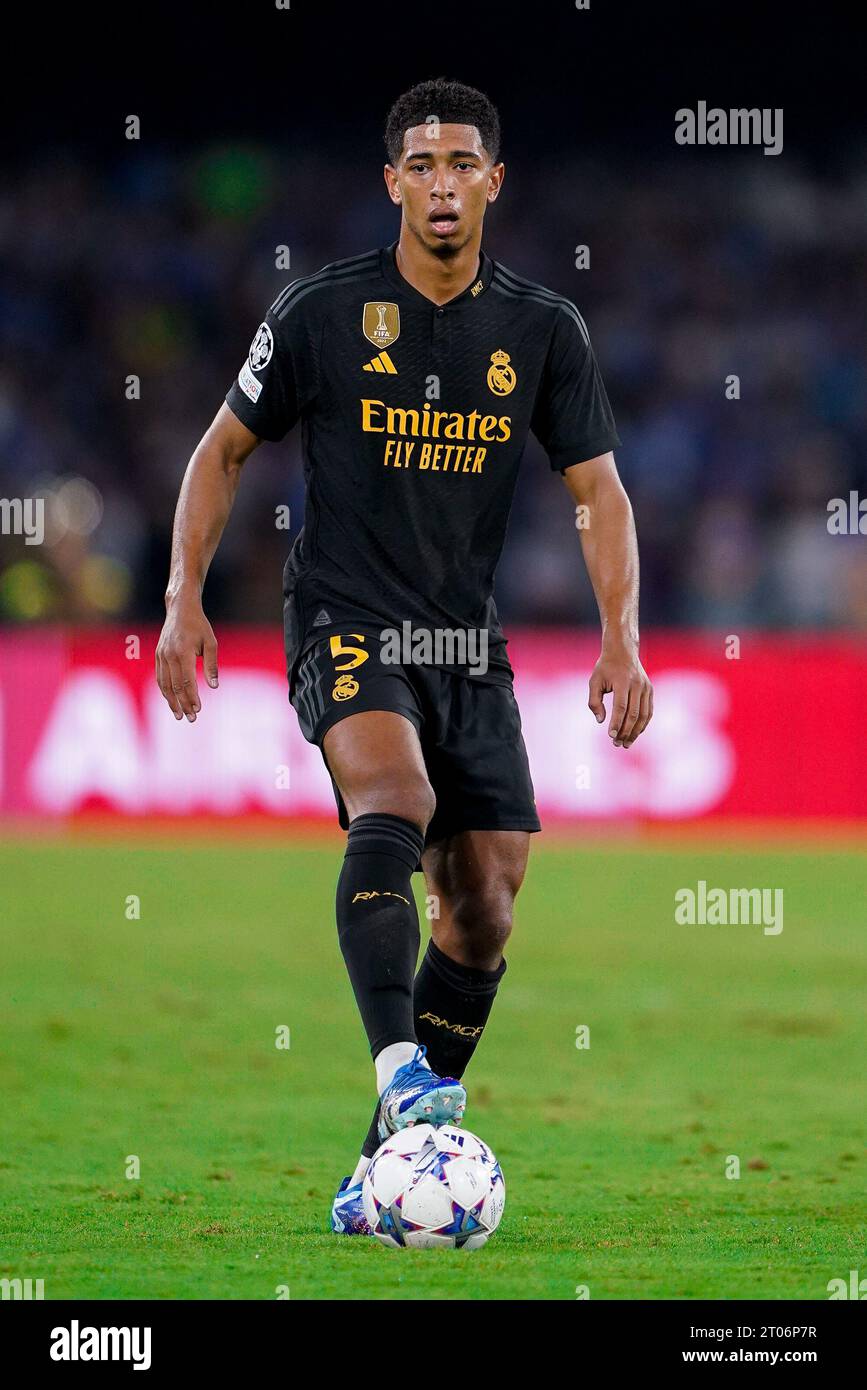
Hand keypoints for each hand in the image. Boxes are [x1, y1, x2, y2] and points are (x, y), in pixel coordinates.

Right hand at [155, 594, 218, 721]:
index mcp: (183, 652)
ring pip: (164, 684)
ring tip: (179, 715)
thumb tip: (213, 686)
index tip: (198, 709)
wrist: (180, 609)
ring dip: (171, 701)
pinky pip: (160, 677)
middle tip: (191, 718)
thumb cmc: (199, 626)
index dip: (192, 697)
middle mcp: (169, 655)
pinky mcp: (158, 655)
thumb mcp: (211, 643)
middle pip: (175, 686)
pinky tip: (171, 700)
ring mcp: (161, 655)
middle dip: (183, 704)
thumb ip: (212, 665)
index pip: (187, 681)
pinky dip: (165, 691)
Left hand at [588, 644, 652, 747]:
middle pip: (633, 714)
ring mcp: (646, 687)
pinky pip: (648, 711)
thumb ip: (594, 701)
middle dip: (626, 731)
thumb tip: (601, 721)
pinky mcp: (650, 690)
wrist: (623, 651)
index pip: (620, 707)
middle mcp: (637, 684)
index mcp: (622, 681)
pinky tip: (635, 733)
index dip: (616, 723)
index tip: (611, 736)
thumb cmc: (605, 668)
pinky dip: (643, 724)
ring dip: (635, 731)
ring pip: (643, 715)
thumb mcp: (594, 681)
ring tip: (626, 743)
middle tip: (617, 744)